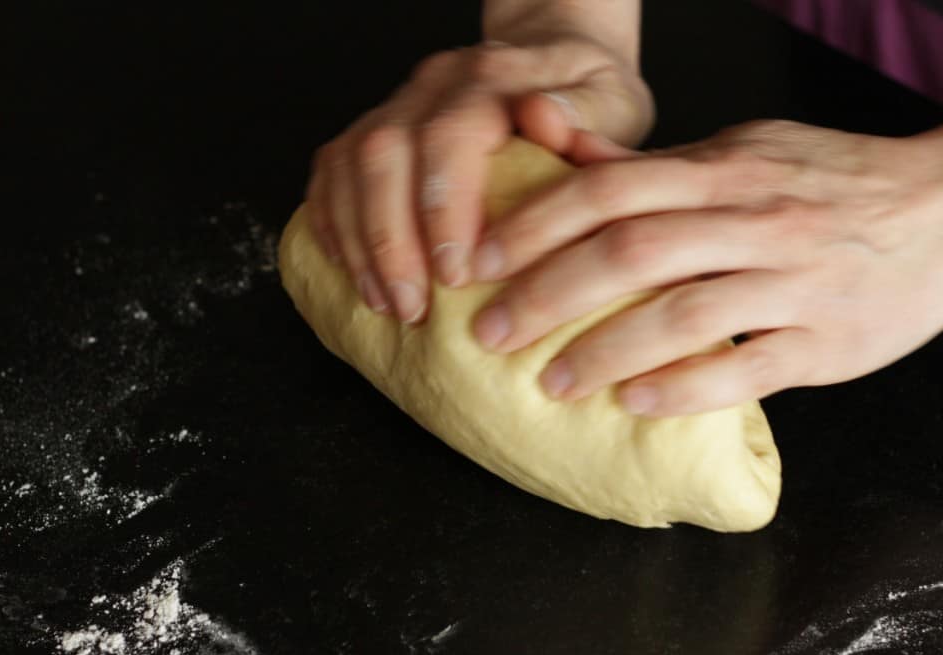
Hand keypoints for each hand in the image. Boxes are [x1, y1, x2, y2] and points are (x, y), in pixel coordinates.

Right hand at [304, 37, 653, 322]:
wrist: (552, 60)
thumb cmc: (585, 97)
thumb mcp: (611, 101)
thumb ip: (586, 116)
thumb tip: (543, 121)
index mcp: (491, 78)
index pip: (451, 134)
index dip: (443, 207)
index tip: (456, 275)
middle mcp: (434, 84)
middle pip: (385, 152)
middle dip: (391, 238)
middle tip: (413, 306)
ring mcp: (398, 103)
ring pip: (351, 163)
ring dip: (360, 241)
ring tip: (385, 302)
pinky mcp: (374, 128)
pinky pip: (332, 171)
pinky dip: (335, 224)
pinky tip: (354, 271)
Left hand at [471, 96, 942, 415]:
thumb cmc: (829, 180)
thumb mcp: (742, 149)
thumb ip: (652, 161)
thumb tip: (562, 152)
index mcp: (724, 169)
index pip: (610, 191)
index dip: (537, 226)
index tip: (483, 263)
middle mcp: (754, 220)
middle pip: (631, 254)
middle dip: (548, 297)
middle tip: (492, 335)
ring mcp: (794, 283)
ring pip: (682, 316)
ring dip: (603, 353)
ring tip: (550, 383)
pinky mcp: (828, 343)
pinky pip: (746, 370)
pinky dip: (682, 388)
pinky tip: (632, 403)